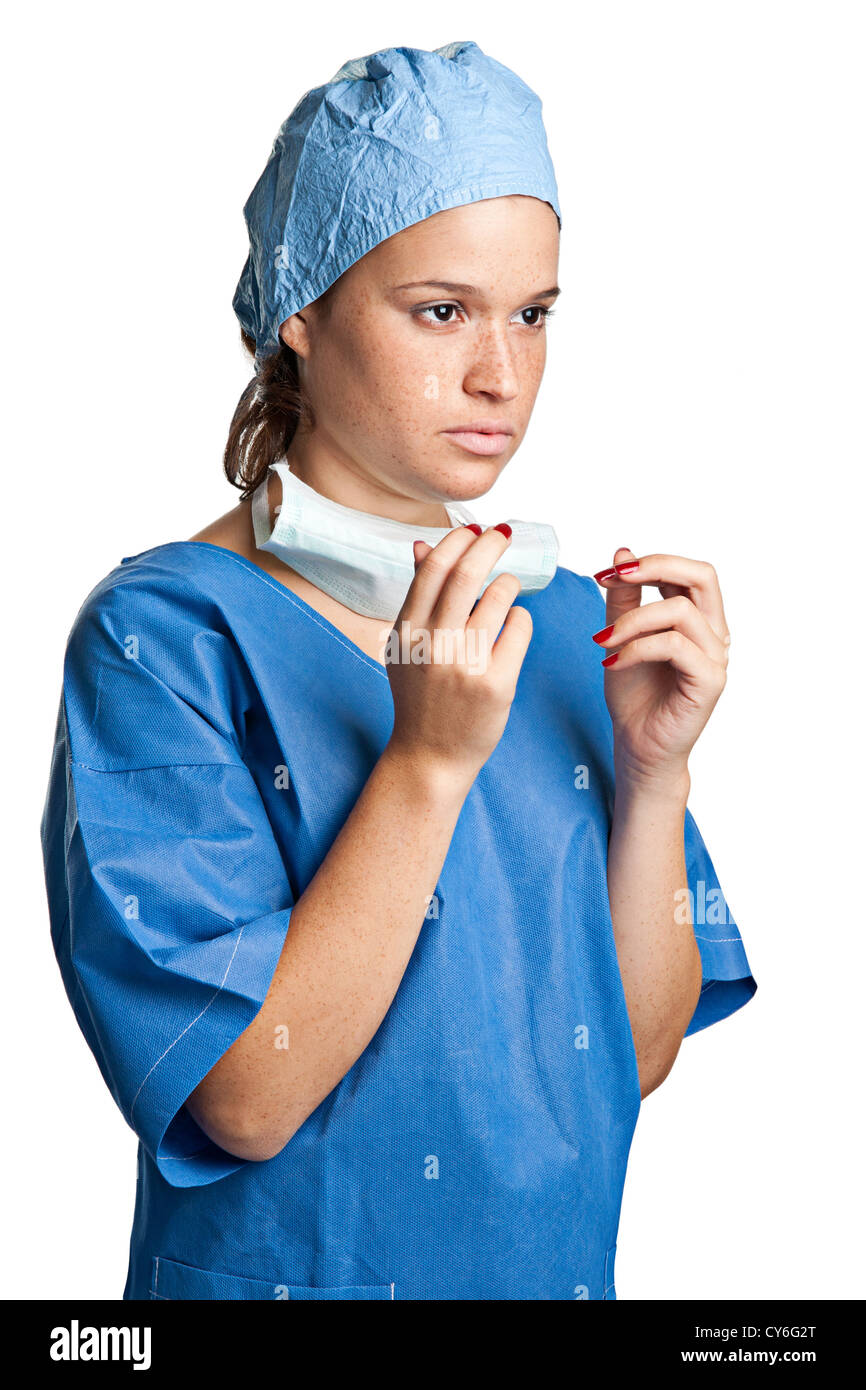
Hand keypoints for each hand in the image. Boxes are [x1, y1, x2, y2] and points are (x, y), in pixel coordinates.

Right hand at [386, 524, 532, 789]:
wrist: (430, 756)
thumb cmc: (422, 696)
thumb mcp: (407, 645)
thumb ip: (417, 595)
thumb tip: (422, 543)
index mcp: (406, 632)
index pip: (433, 568)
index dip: (458, 539)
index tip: (475, 528)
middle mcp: (432, 646)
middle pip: (466, 573)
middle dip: (490, 543)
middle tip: (504, 532)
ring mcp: (464, 666)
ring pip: (499, 597)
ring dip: (508, 584)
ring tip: (507, 589)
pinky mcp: (495, 684)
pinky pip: (520, 628)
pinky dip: (520, 619)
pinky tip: (512, 628)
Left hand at [591, 546, 730, 790]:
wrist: (638, 745)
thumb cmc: (635, 694)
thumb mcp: (620, 636)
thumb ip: (624, 598)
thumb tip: (623, 553)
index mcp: (697, 617)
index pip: (687, 571)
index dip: (649, 562)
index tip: (606, 573)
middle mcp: (714, 633)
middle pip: (702, 576)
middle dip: (655, 568)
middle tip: (614, 579)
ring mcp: (716, 657)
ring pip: (680, 612)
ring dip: (633, 621)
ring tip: (603, 642)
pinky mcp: (709, 681)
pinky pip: (674, 646)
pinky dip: (637, 648)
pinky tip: (612, 662)